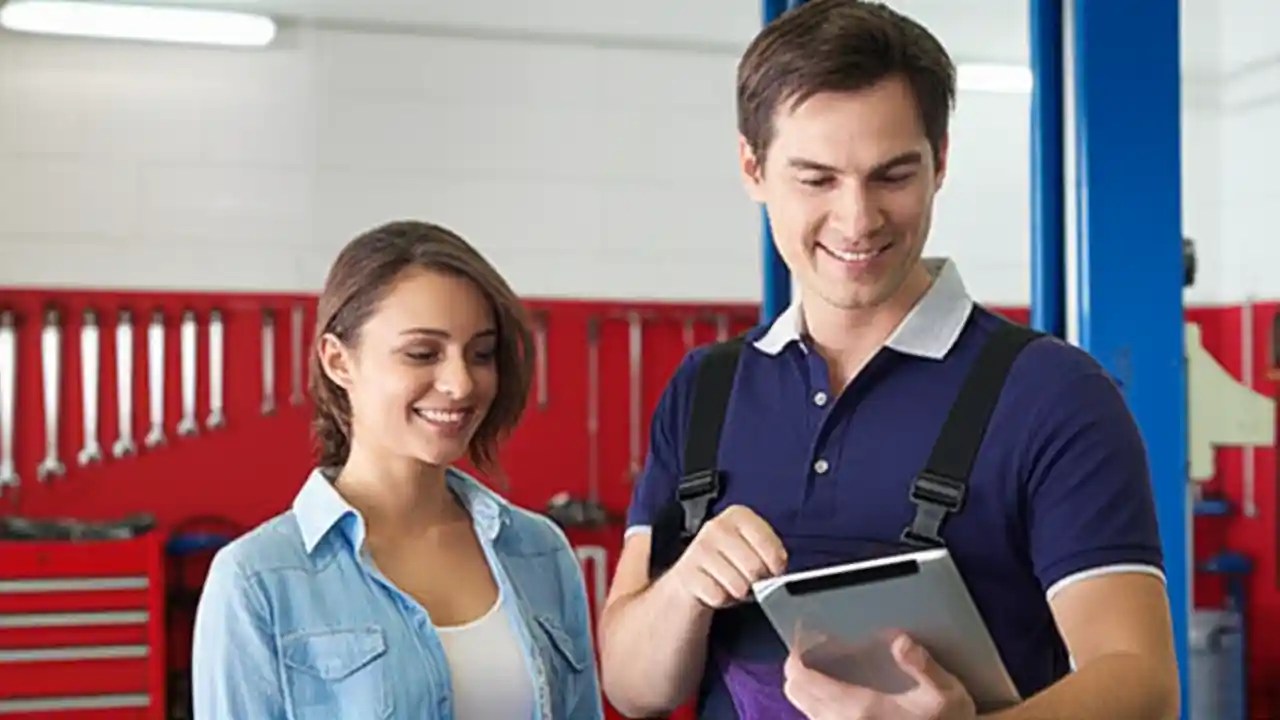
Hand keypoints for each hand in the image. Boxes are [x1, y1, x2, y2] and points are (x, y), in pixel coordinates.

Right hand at [666, 504, 786, 608]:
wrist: (692, 579)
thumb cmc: (729, 565)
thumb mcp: (753, 551)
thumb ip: (770, 555)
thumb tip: (778, 573)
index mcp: (738, 516)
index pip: (770, 545)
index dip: (776, 565)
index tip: (773, 572)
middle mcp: (717, 526)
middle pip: (755, 567)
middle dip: (756, 582)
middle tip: (749, 581)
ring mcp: (700, 549)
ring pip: (738, 585)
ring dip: (739, 593)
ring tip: (731, 585)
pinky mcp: (687, 574)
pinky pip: (719, 597)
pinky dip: (721, 600)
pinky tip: (715, 590)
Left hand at [783, 633, 976, 719]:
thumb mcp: (947, 694)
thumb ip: (923, 665)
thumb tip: (901, 642)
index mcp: (860, 708)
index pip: (802, 677)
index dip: (796, 653)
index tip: (805, 637)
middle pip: (795, 691)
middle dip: (797, 667)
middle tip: (813, 649)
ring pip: (804, 707)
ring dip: (808, 686)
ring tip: (827, 668)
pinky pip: (818, 719)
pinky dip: (819, 703)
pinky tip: (840, 693)